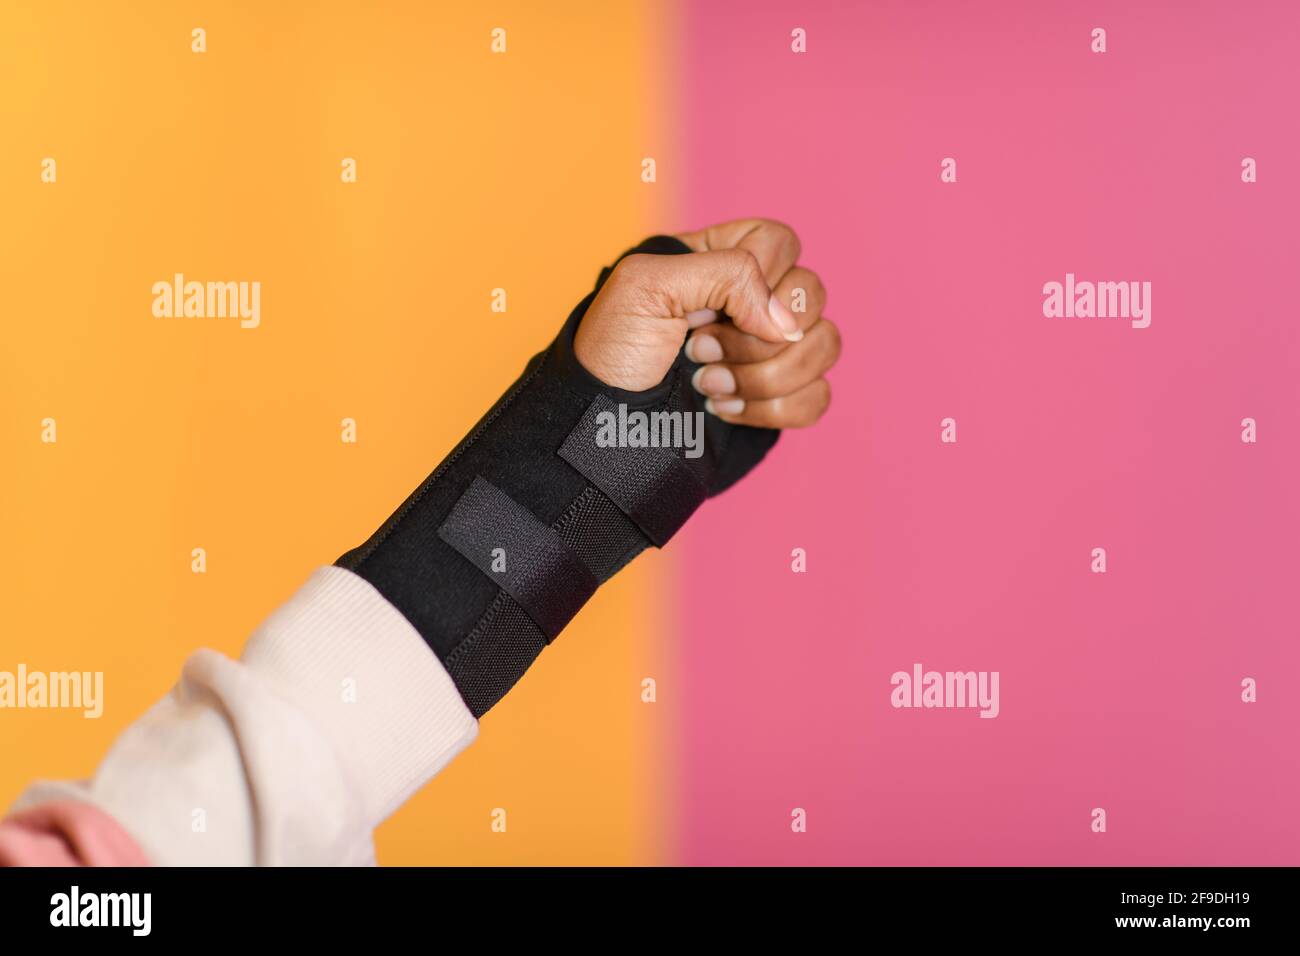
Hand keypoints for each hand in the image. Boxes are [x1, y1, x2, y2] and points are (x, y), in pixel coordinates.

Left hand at [574, 219, 837, 427]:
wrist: (606, 432)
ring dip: (766, 375)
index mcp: (718, 259)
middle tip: (698, 352)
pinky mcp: (778, 398)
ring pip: (823, 345)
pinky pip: (818, 396)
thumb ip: (725, 274)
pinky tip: (727, 411)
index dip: (759, 277)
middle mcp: (750, 302)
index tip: (707, 313)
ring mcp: (769, 352)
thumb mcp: (647, 287)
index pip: (781, 242)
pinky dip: (777, 409)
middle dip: (754, 337)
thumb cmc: (612, 355)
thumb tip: (784, 320)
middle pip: (810, 295)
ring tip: (707, 386)